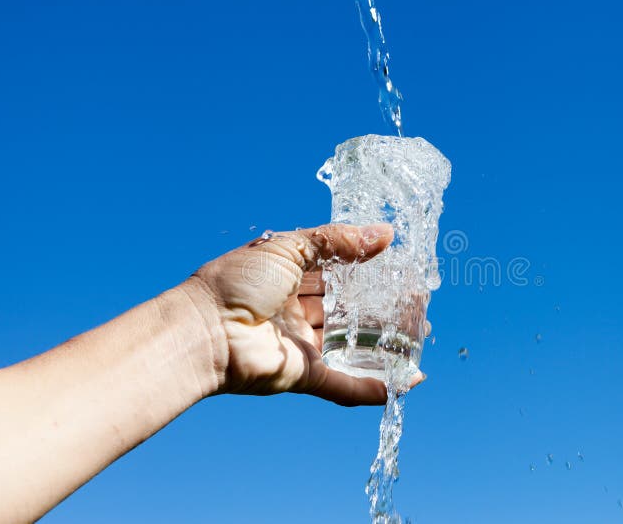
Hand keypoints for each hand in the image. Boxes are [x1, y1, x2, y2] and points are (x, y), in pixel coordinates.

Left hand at [189, 223, 423, 405]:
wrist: (203, 331)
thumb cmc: (236, 282)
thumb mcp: (288, 247)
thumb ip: (337, 241)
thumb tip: (385, 234)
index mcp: (289, 277)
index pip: (336, 272)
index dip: (366, 270)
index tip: (399, 267)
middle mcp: (295, 311)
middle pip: (347, 311)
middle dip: (381, 309)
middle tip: (418, 305)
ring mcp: (299, 345)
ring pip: (349, 347)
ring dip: (383, 346)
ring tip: (418, 339)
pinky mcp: (302, 375)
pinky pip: (342, 384)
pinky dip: (370, 387)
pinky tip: (402, 384)